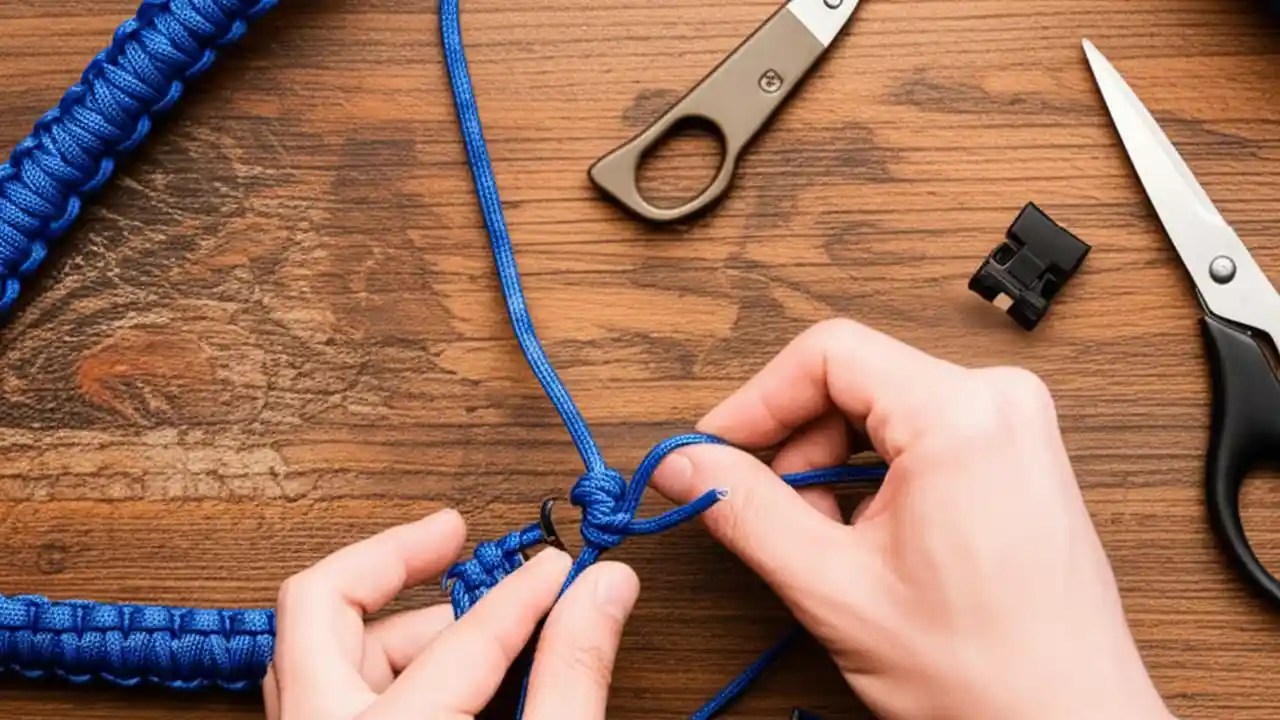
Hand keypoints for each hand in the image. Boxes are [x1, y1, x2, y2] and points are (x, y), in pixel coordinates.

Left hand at [263, 509, 639, 719]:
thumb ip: (573, 677)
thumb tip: (605, 587)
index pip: (461, 641)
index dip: (522, 593)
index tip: (558, 566)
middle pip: (319, 608)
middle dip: (393, 561)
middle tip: (453, 534)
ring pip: (315, 653)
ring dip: (393, 623)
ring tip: (473, 627)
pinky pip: (321, 692)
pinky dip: (380, 668)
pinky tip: (445, 676)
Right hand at [653, 319, 1174, 719]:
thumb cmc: (988, 673)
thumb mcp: (835, 588)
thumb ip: (746, 512)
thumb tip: (688, 466)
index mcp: (961, 414)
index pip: (828, 354)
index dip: (756, 402)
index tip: (716, 449)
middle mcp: (999, 402)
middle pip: (853, 380)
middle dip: (796, 446)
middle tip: (767, 513)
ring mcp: (1015, 427)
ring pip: (882, 410)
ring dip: (833, 470)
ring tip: (828, 543)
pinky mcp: (1017, 456)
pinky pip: (919, 435)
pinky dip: (873, 479)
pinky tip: (867, 540)